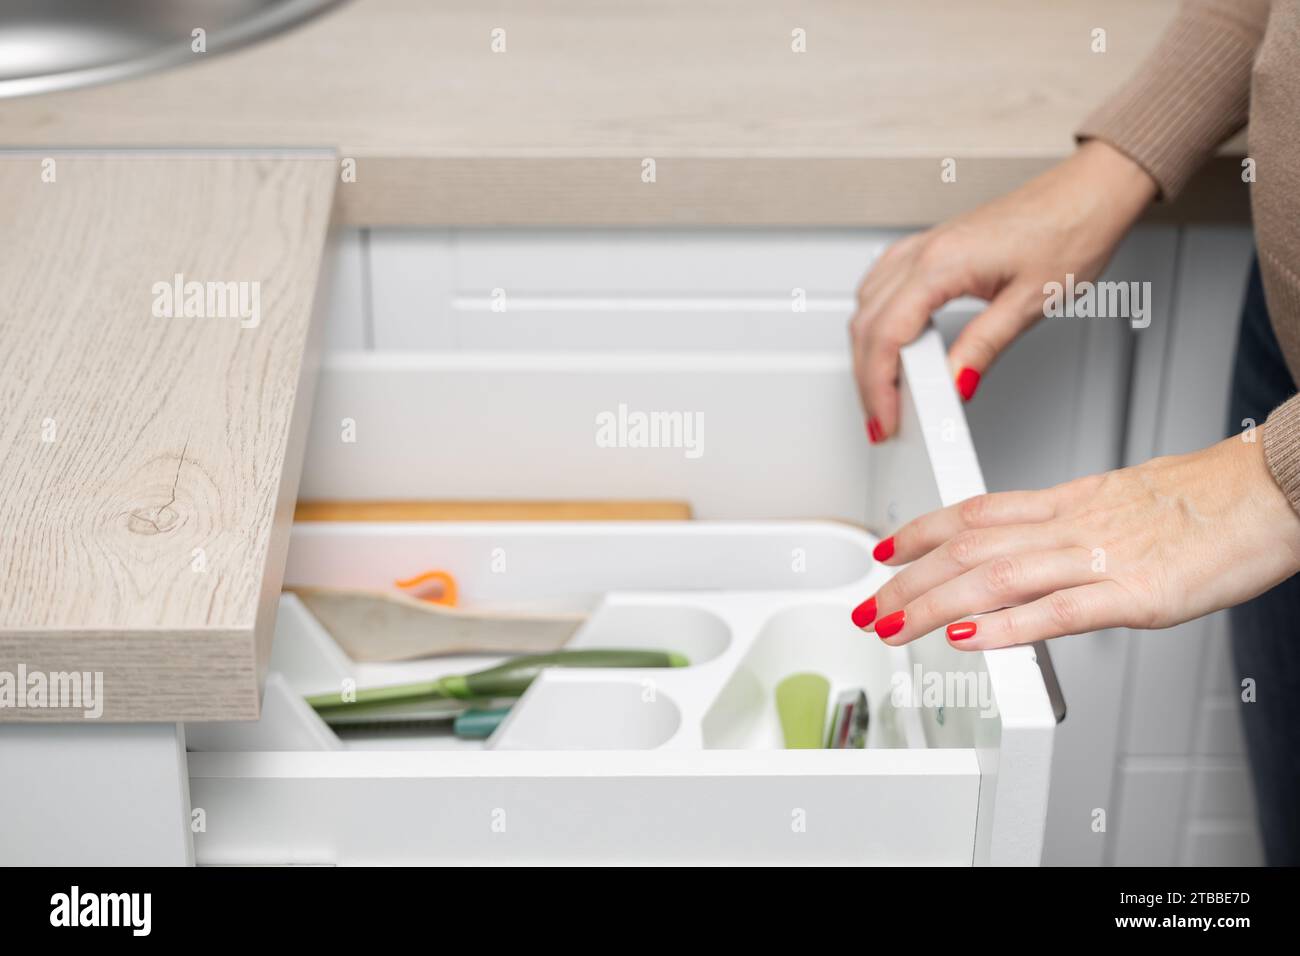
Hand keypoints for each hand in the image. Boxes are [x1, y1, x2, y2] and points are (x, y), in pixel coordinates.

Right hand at [850, 140, 1156, 441]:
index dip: (878, 387)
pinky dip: (873, 320)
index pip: (886, 337)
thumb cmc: (1070, 231)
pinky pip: (878, 284)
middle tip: (881, 417)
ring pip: (865, 306)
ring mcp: (922, 245)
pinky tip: (885, 339)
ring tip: (884, 390)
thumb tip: (953, 384)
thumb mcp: (1029, 304)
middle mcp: (923, 251)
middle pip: (866, 325)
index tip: (885, 420)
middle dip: (867, 380)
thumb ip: (982, 347)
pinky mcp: (929, 244)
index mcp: (942, 265)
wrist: (1089, 193)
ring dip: (866, 352)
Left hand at [851, 435, 1299, 648]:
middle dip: (909, 578)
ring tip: (893, 624)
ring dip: (934, 603)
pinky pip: (1058, 611)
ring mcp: (1102, 559)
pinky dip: (1007, 625)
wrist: (1277, 488)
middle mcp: (1074, 525)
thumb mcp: (1124, 500)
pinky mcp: (1138, 595)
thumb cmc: (1213, 497)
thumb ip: (1073, 524)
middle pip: (969, 547)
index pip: (976, 511)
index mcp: (1071, 501)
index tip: (886, 547)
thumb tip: (1034, 546)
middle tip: (869, 604)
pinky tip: (969, 638)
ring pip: (997, 577)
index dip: (923, 529)